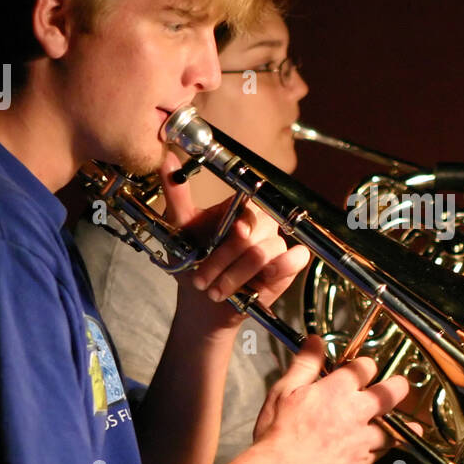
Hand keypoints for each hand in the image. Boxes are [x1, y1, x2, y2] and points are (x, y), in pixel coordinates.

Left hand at [158, 150, 309, 327]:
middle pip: (256, 230)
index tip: (234, 233)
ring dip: (236, 275)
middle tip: (202, 278)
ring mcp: (275, 244)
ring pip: (265, 252)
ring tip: (216, 291)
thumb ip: (176, 194)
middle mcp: (260, 224)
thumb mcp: (178, 229)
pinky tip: (260, 283)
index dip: (243, 220)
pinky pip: (296, 259)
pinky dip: (281, 268)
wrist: (201, 304)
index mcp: (238, 210)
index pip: (251, 202)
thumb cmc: (191, 265)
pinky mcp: (287, 266)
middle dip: (225, 259)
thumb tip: (167, 159)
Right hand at [251, 336, 410, 463]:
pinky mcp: (363, 463)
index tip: (364, 369)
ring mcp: (362, 439)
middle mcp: (355, 412)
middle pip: (391, 392)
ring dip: (402, 423)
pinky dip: (388, 447)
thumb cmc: (277, 435)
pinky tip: (389, 447)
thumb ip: (305, 364)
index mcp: (337, 390)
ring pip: (394, 426)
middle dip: (397, 386)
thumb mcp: (283, 390)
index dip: (366, 365)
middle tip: (398, 387)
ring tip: (410, 424)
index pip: (365, 367)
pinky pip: (384, 452)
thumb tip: (315, 342)